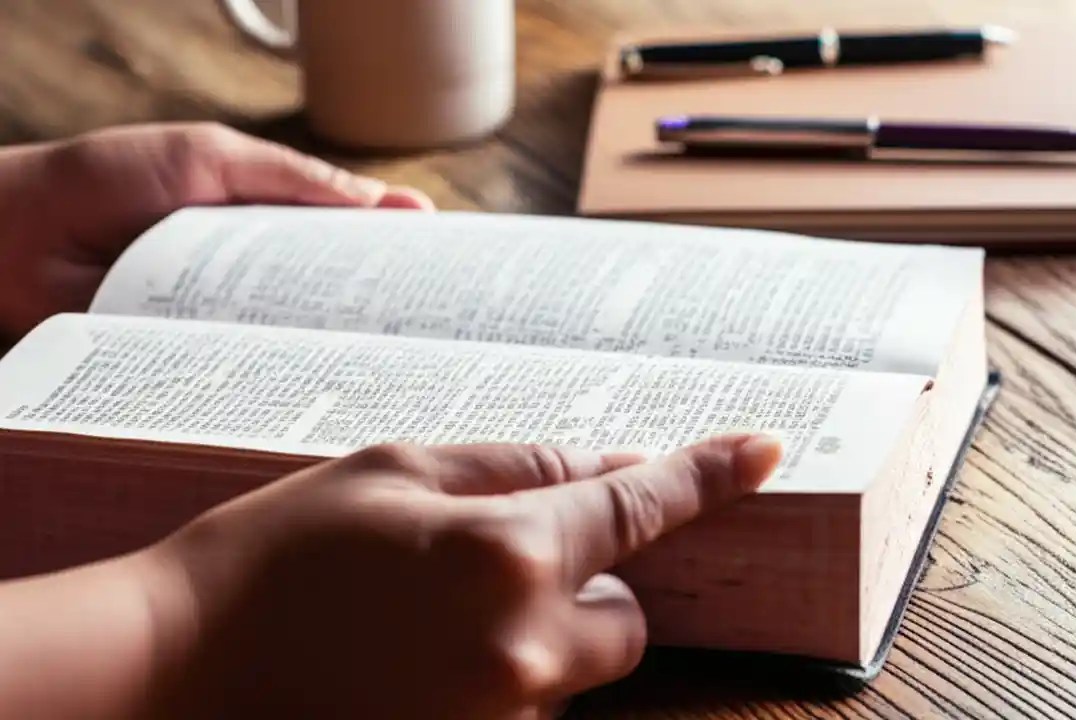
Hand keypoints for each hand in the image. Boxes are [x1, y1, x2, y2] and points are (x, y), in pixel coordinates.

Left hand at [0, 122, 431, 341]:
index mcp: (264, 217)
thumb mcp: (212, 159)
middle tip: (444, 331)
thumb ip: (295, 181)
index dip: (397, 253)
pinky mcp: (198, 355)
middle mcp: (252, 270)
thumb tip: (388, 208)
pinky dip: (286, 375)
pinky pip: (252, 367)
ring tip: (404, 364)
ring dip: (344, 348)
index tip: (453, 269)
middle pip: (333, 293)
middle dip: (385, 309)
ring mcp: (227, 315)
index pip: (347, 238)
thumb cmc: (107, 178)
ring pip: (300, 336)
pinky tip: (329, 385)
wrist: (13, 235)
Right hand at [142, 435, 781, 719]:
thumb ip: (517, 468)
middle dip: (593, 584)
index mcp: (505, 556)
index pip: (641, 507)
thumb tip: (611, 468)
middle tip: (504, 560)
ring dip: (539, 638)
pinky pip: (527, 713)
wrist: (178, 672)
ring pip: (576, 672)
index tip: (764, 452)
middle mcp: (522, 652)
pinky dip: (501, 682)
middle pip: (628, 618)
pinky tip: (421, 659)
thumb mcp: (395, 471)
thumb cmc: (276, 554)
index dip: (709, 474)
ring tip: (428, 618)